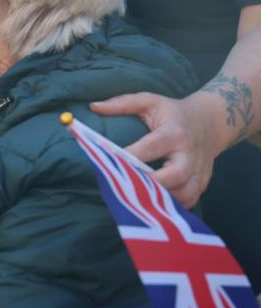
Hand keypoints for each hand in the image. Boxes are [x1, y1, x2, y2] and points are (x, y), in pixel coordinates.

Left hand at [91, 91, 226, 206]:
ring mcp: (199, 171)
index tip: (110, 162)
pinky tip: (153, 204)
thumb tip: (94, 107)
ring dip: (161, 199)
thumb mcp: (150, 101)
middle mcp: (189, 154)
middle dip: (152, 183)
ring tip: (136, 198)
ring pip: (185, 193)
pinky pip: (190, 200)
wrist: (212, 122)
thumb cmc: (174, 112)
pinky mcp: (203, 183)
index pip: (152, 147)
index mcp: (175, 133)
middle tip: (126, 187)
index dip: (132, 156)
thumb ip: (122, 103)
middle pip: (176, 175)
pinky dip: (172, 206)